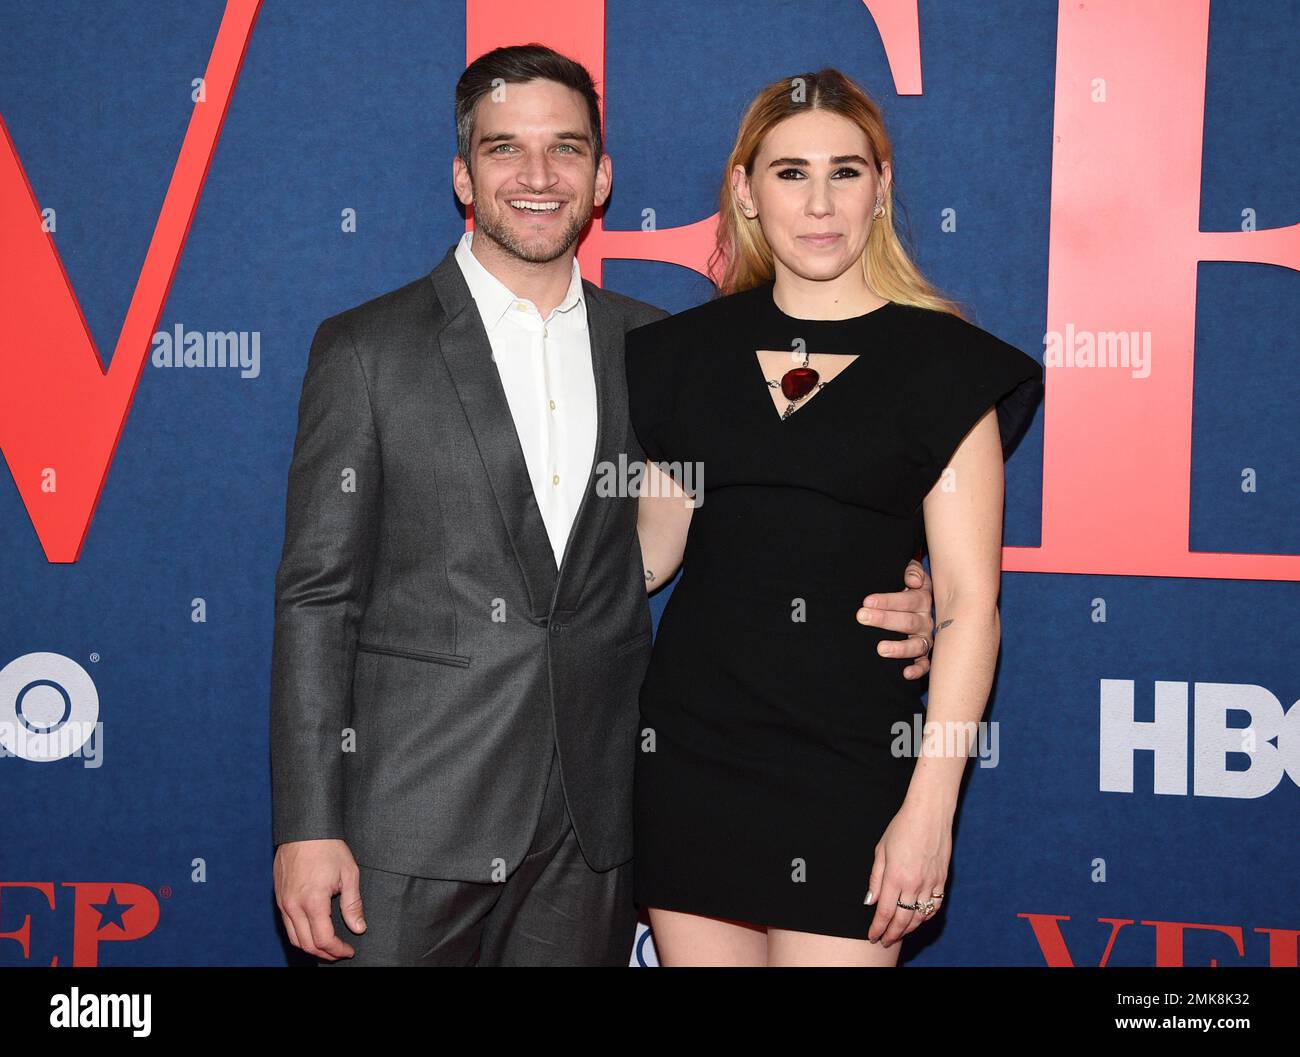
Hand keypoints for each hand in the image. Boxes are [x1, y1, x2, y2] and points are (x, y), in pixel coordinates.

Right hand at [273, 838, 365, 959]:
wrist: (304, 828)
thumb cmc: (328, 847)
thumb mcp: (349, 874)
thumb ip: (353, 905)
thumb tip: (358, 928)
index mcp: (313, 902)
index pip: (323, 940)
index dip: (338, 950)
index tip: (349, 950)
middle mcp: (293, 906)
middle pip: (307, 944)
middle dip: (325, 953)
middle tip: (340, 952)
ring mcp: (283, 902)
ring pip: (294, 938)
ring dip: (311, 946)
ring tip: (328, 945)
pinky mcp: (279, 897)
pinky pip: (287, 925)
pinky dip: (300, 934)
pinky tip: (314, 930)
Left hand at [856, 559, 935, 678]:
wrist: (920, 601)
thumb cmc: (909, 586)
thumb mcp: (911, 572)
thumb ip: (912, 571)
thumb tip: (912, 580)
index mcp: (922, 598)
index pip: (907, 600)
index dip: (887, 600)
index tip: (867, 601)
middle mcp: (925, 620)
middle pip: (907, 622)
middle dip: (884, 619)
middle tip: (862, 617)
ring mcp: (926, 638)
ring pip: (917, 645)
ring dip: (899, 648)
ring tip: (881, 649)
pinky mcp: (925, 654)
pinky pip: (925, 664)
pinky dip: (918, 670)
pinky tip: (905, 673)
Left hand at [864, 802, 950, 947]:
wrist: (929, 813)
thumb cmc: (902, 827)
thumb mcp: (881, 849)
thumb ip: (875, 878)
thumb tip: (870, 901)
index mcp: (895, 877)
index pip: (884, 912)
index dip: (878, 928)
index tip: (873, 936)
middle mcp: (913, 884)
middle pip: (902, 920)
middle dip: (892, 934)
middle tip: (885, 942)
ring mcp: (930, 883)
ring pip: (919, 917)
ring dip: (908, 929)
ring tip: (899, 934)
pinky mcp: (942, 880)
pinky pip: (934, 906)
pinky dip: (926, 917)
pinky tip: (918, 920)